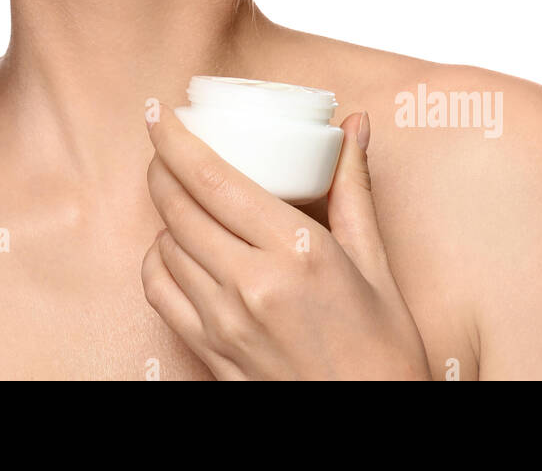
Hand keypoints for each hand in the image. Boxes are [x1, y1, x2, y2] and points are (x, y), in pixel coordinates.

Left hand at [141, 103, 431, 379]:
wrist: (371, 429)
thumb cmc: (383, 351)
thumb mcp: (375, 264)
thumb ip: (355, 188)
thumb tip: (354, 126)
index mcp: (296, 253)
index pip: (211, 179)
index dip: (174, 139)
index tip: (159, 112)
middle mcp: (250, 284)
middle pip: (177, 206)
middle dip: (162, 166)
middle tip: (167, 144)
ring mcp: (223, 322)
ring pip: (165, 245)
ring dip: (166, 211)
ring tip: (182, 193)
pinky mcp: (209, 352)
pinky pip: (159, 292)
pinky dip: (158, 260)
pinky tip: (177, 248)